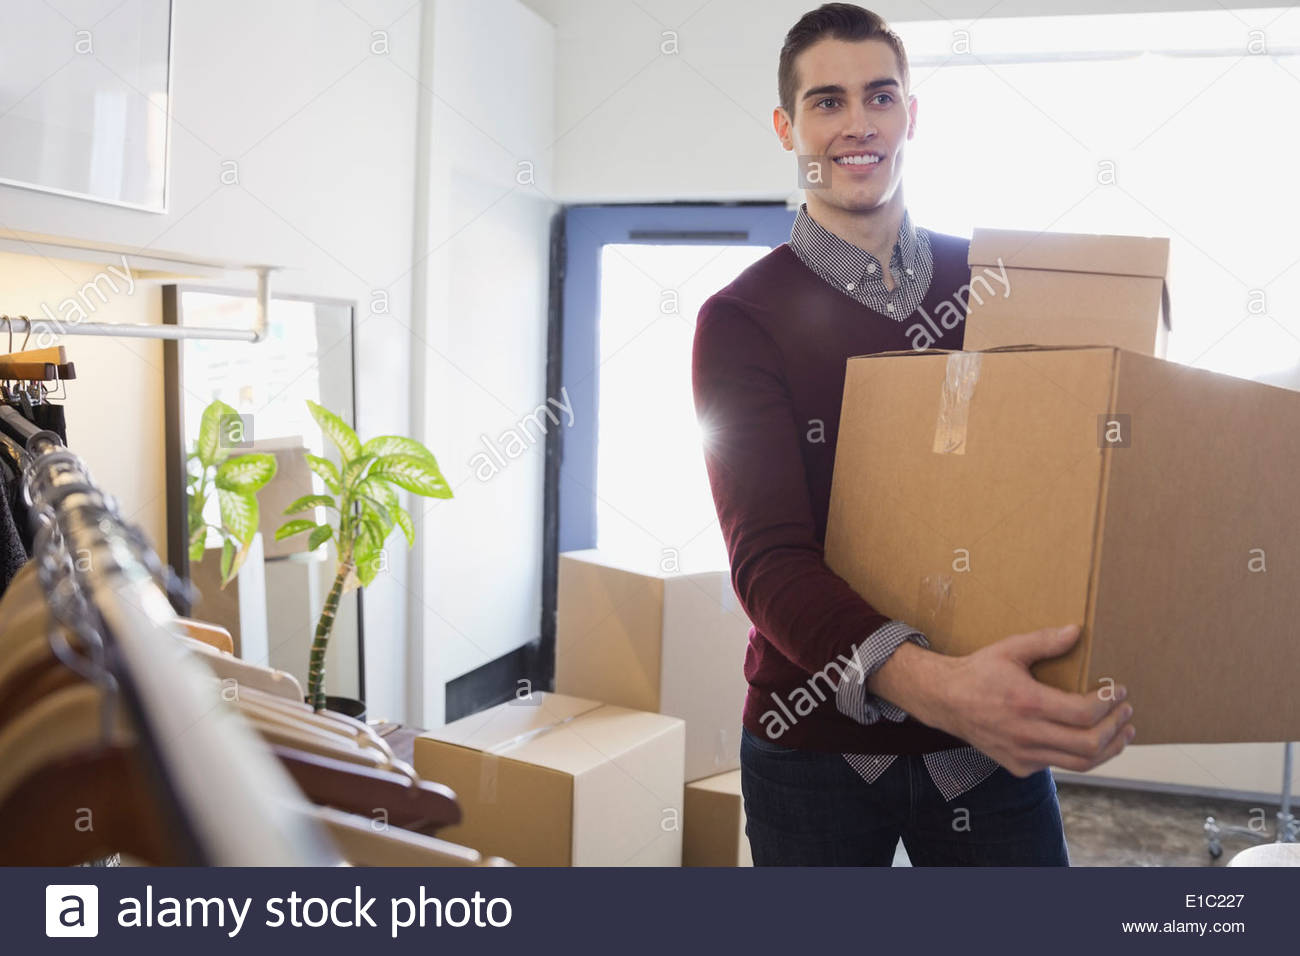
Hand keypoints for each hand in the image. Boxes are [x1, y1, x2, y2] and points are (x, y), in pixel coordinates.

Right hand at [903, 625, 1134, 776]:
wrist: (945, 700)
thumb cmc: (978, 673)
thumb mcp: (1009, 649)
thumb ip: (1044, 641)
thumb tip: (1077, 631)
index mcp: (1027, 703)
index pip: (1083, 713)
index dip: (1108, 703)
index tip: (1119, 690)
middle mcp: (1027, 734)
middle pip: (1089, 744)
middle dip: (1116, 728)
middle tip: (1127, 712)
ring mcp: (1023, 754)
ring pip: (1080, 763)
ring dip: (1108, 749)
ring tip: (1122, 733)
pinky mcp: (1020, 766)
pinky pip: (1060, 766)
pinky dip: (1081, 755)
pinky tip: (1088, 740)